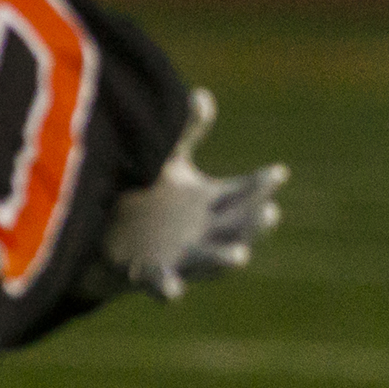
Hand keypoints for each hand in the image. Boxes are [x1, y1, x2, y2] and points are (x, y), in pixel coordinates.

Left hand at [103, 89, 288, 300]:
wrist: (110, 239)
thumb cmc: (149, 199)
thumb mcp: (169, 163)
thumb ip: (187, 133)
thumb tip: (202, 95)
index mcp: (211, 204)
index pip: (243, 193)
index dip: (261, 184)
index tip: (278, 173)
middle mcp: (205, 234)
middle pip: (238, 229)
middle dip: (255, 223)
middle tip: (271, 212)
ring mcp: (182, 257)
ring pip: (211, 262)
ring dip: (226, 261)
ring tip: (240, 257)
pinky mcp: (152, 275)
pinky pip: (163, 284)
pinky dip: (168, 289)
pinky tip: (173, 292)